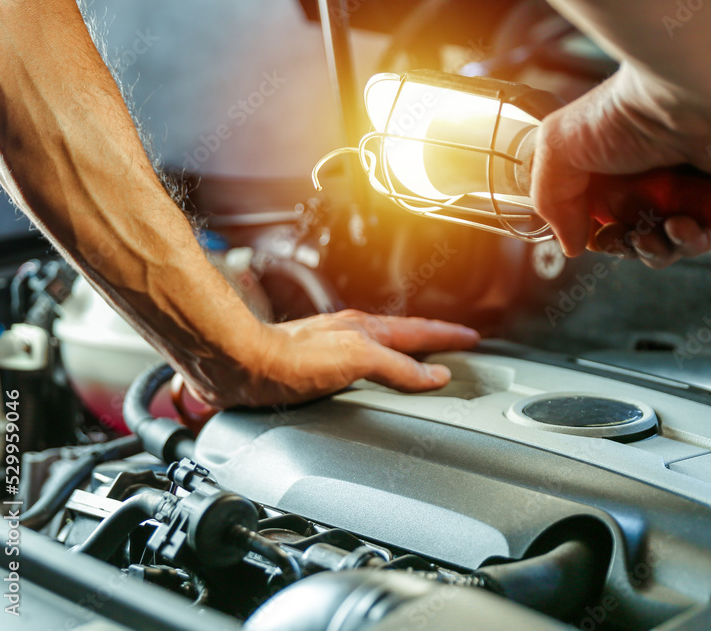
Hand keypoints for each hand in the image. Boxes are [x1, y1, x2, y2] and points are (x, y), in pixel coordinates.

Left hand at [188, 310, 479, 407]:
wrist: (239, 364)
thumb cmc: (289, 361)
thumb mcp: (357, 360)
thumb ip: (398, 366)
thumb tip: (434, 374)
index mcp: (366, 332)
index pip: (419, 332)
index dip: (447, 336)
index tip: (470, 338)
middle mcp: (351, 335)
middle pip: (402, 335)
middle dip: (430, 339)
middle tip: (453, 343)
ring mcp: (331, 348)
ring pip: (380, 347)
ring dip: (404, 352)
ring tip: (418, 358)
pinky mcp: (311, 366)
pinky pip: (359, 363)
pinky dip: (376, 368)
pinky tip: (367, 378)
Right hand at [530, 62, 710, 267]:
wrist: (685, 93)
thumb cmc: (624, 111)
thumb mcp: (559, 150)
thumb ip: (551, 200)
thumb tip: (569, 245)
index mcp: (623, 168)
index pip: (614, 220)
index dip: (607, 239)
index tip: (600, 238)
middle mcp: (661, 176)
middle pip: (646, 238)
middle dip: (633, 249)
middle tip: (628, 238)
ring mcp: (701, 185)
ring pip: (680, 242)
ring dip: (661, 250)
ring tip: (654, 234)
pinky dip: (696, 240)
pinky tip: (681, 223)